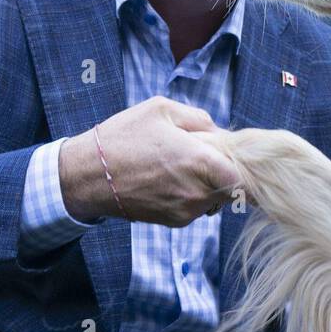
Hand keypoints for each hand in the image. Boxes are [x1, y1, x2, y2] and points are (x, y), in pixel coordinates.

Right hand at [58, 97, 240, 225]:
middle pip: (231, 188)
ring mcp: (186, 210)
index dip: (239, 166)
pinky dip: (190, 196)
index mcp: (199, 162)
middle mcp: (197, 192)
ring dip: (207, 185)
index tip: (227, 154)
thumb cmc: (123, 138)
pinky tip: (169, 181)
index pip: (242, 177)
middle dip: (223, 173)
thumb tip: (219, 133)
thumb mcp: (161, 109)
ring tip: (181, 168)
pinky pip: (196, 208)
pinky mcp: (174, 222)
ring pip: (214, 199)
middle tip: (204, 157)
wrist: (88, 176)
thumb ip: (199, 118)